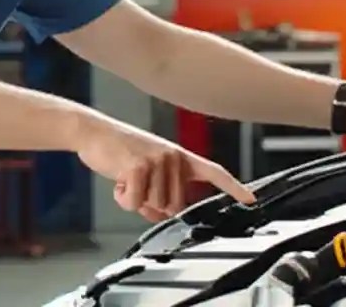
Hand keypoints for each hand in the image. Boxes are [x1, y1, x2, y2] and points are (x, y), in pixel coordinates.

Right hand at [74, 114, 255, 221]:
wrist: (94, 133)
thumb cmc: (120, 151)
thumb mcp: (147, 170)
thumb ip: (162, 190)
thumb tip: (163, 213)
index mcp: (179, 156)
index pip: (214, 172)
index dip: (233, 187)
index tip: (250, 199)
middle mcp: (174, 157)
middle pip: (175, 205)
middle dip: (153, 204)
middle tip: (137, 186)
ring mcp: (159, 160)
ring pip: (155, 206)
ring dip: (136, 200)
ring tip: (127, 178)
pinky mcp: (140, 166)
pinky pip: (136, 203)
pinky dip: (124, 199)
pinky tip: (119, 181)